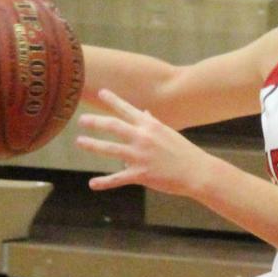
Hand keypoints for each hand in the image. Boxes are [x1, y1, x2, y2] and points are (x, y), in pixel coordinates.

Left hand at [77, 88, 204, 193]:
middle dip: (95, 122)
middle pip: (113, 126)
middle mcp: (143, 138)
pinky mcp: (141, 174)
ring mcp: (141, 156)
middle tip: (81, 120)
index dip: (112, 100)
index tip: (100, 92)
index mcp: (150, 126)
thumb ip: (152, 123)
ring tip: (80, 142)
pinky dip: (104, 182)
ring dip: (93, 145)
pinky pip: (118, 178)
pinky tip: (92, 184)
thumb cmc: (183, 152)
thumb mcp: (168, 133)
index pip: (127, 109)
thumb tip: (143, 113)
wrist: (197, 172)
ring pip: (110, 149)